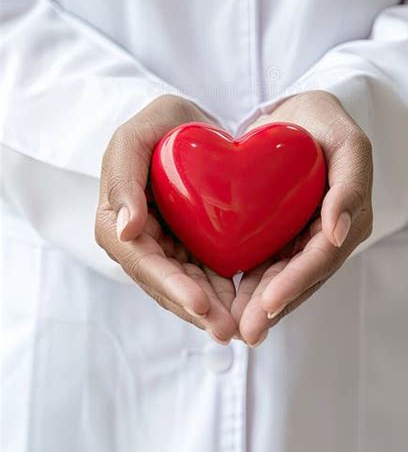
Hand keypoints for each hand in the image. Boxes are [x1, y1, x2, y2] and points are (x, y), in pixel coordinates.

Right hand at [95, 94, 237, 343]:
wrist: (187, 121)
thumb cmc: (157, 123)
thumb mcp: (134, 137)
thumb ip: (123, 177)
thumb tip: (124, 231)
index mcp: (115, 220)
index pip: (141, 261)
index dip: (170, 285)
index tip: (200, 302)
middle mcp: (138, 240)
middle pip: (165, 284)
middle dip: (195, 309)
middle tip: (228, 329)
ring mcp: (165, 246)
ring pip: (187, 286)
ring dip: (211, 310)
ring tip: (242, 328)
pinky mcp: (190, 246)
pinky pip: (207, 274)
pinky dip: (224, 292)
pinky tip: (248, 306)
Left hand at [231, 91, 372, 345]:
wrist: (300, 114)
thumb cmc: (326, 121)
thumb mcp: (347, 142)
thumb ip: (350, 184)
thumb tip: (336, 232)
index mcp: (350, 217)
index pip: (321, 258)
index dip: (296, 283)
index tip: (268, 304)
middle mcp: (329, 235)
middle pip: (301, 278)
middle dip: (273, 307)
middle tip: (246, 332)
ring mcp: (305, 238)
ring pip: (281, 279)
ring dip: (259, 306)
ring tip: (232, 330)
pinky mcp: (282, 235)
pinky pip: (265, 264)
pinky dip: (248, 286)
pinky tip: (225, 304)